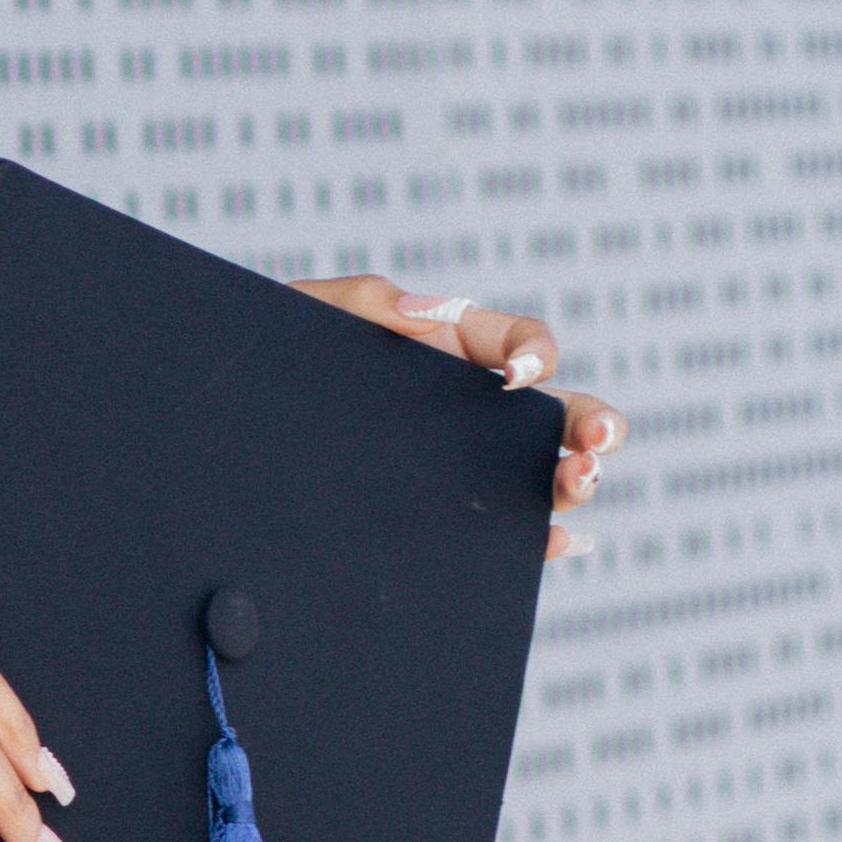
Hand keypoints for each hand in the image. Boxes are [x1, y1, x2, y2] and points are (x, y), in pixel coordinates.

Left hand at [299, 271, 626, 562]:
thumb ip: (364, 300)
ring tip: (579, 484)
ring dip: (573, 479)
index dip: (536, 354)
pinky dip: (537, 537)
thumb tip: (425, 314)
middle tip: (601, 440)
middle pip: (554, 412)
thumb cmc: (278, 355)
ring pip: (539, 471)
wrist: (239, 426)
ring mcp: (462, 464)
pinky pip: (502, 526)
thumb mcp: (309, 316)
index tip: (518, 378)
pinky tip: (555, 541)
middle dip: (589, 423)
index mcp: (453, 348)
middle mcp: (470, 408)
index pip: (522, 344)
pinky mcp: (442, 514)